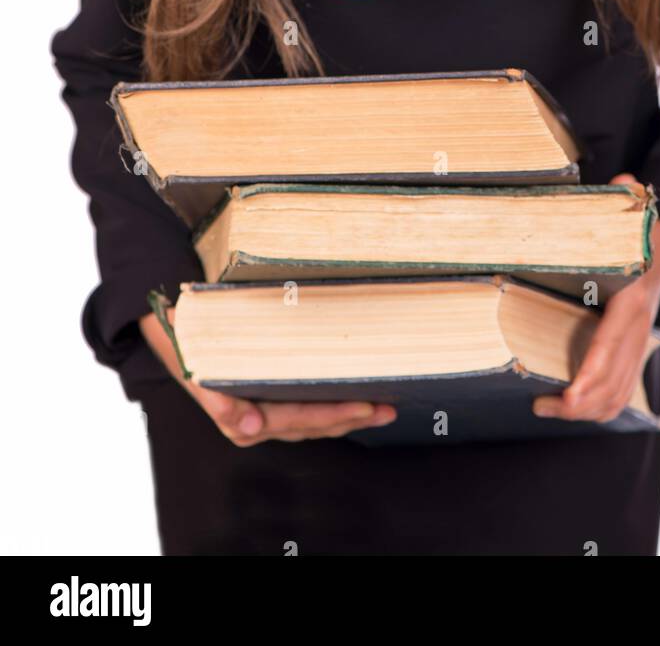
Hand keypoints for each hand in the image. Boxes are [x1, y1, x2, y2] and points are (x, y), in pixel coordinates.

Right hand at [138, 308, 397, 445]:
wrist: (173, 331)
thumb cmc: (190, 344)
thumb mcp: (197, 367)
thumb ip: (218, 403)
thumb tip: (246, 428)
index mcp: (241, 419)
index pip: (298, 419)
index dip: (333, 414)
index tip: (363, 407)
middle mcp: (255, 423)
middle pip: (312, 424)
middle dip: (351, 418)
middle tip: (387, 408)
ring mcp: (264, 414)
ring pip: (313, 421)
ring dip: (347, 415)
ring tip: (382, 406)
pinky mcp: (269, 401)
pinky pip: (306, 411)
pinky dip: (331, 407)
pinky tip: (355, 398)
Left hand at [532, 175, 659, 423]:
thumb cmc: (639, 228)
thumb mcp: (629, 212)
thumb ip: (624, 197)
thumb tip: (624, 183)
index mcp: (631, 299)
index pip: (611, 346)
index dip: (590, 375)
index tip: (567, 395)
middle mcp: (637, 327)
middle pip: (614, 384)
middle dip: (578, 405)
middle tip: (541, 407)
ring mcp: (638, 342)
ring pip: (619, 394)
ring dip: (587, 411)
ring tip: (550, 409)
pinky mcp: (634, 349)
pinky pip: (622, 388)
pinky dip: (600, 405)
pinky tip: (574, 405)